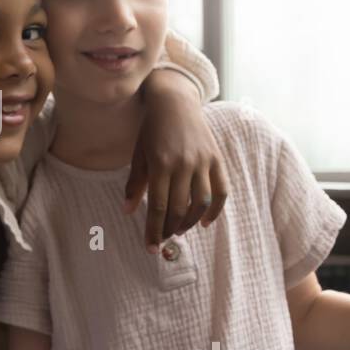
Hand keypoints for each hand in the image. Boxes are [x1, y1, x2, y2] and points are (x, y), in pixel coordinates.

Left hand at [125, 69, 229, 249]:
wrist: (174, 102)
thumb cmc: (151, 130)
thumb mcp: (138, 155)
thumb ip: (134, 184)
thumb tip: (128, 212)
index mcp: (160, 164)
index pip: (157, 207)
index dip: (153, 231)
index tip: (150, 247)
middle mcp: (183, 164)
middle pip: (178, 209)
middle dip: (169, 230)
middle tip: (162, 239)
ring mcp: (202, 161)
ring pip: (200, 203)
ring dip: (189, 223)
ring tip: (178, 230)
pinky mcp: (216, 158)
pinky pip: (221, 191)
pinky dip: (215, 210)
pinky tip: (206, 223)